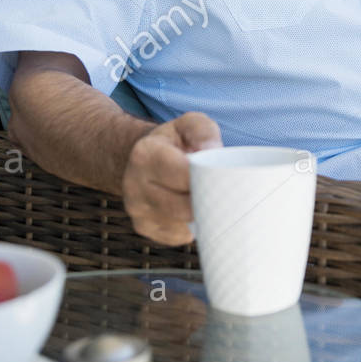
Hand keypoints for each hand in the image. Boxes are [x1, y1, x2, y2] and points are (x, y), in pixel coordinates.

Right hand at [121, 112, 222, 245]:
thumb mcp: (188, 125)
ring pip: (181, 225)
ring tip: (211, 202)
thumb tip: (214, 151)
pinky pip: (177, 236)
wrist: (142, 159)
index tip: (225, 181)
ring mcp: (137, 209)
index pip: (183, 174)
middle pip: (182, 207)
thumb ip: (203, 131)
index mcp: (145, 155)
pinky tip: (195, 213)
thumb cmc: (173, 142)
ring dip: (201, 218)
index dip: (208, 180)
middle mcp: (134, 184)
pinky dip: (191, 228)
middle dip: (208, 203)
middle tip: (226, 196)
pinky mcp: (143, 227)